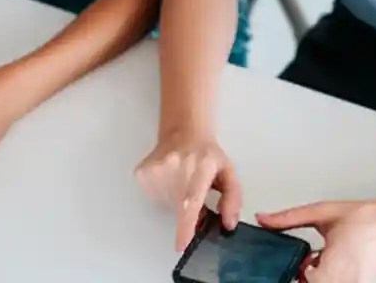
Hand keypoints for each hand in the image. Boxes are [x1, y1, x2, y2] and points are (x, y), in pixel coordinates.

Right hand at [135, 128, 243, 250]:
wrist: (183, 131)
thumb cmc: (207, 154)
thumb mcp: (228, 172)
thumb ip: (232, 198)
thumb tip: (228, 223)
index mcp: (202, 166)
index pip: (192, 200)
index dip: (186, 225)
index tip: (181, 245)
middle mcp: (176, 166)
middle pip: (179, 207)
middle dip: (187, 210)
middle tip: (192, 193)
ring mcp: (155, 169)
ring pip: (165, 203)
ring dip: (175, 201)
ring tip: (180, 180)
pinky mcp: (142, 173)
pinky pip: (153, 196)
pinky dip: (162, 194)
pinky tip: (169, 177)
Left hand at [258, 200, 375, 282]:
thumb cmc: (370, 221)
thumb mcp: (323, 213)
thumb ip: (290, 218)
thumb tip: (265, 220)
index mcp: (334, 269)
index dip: (291, 274)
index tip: (285, 266)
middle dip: (301, 275)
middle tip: (303, 259)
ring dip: (313, 276)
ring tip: (316, 259)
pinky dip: (325, 275)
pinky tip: (327, 262)